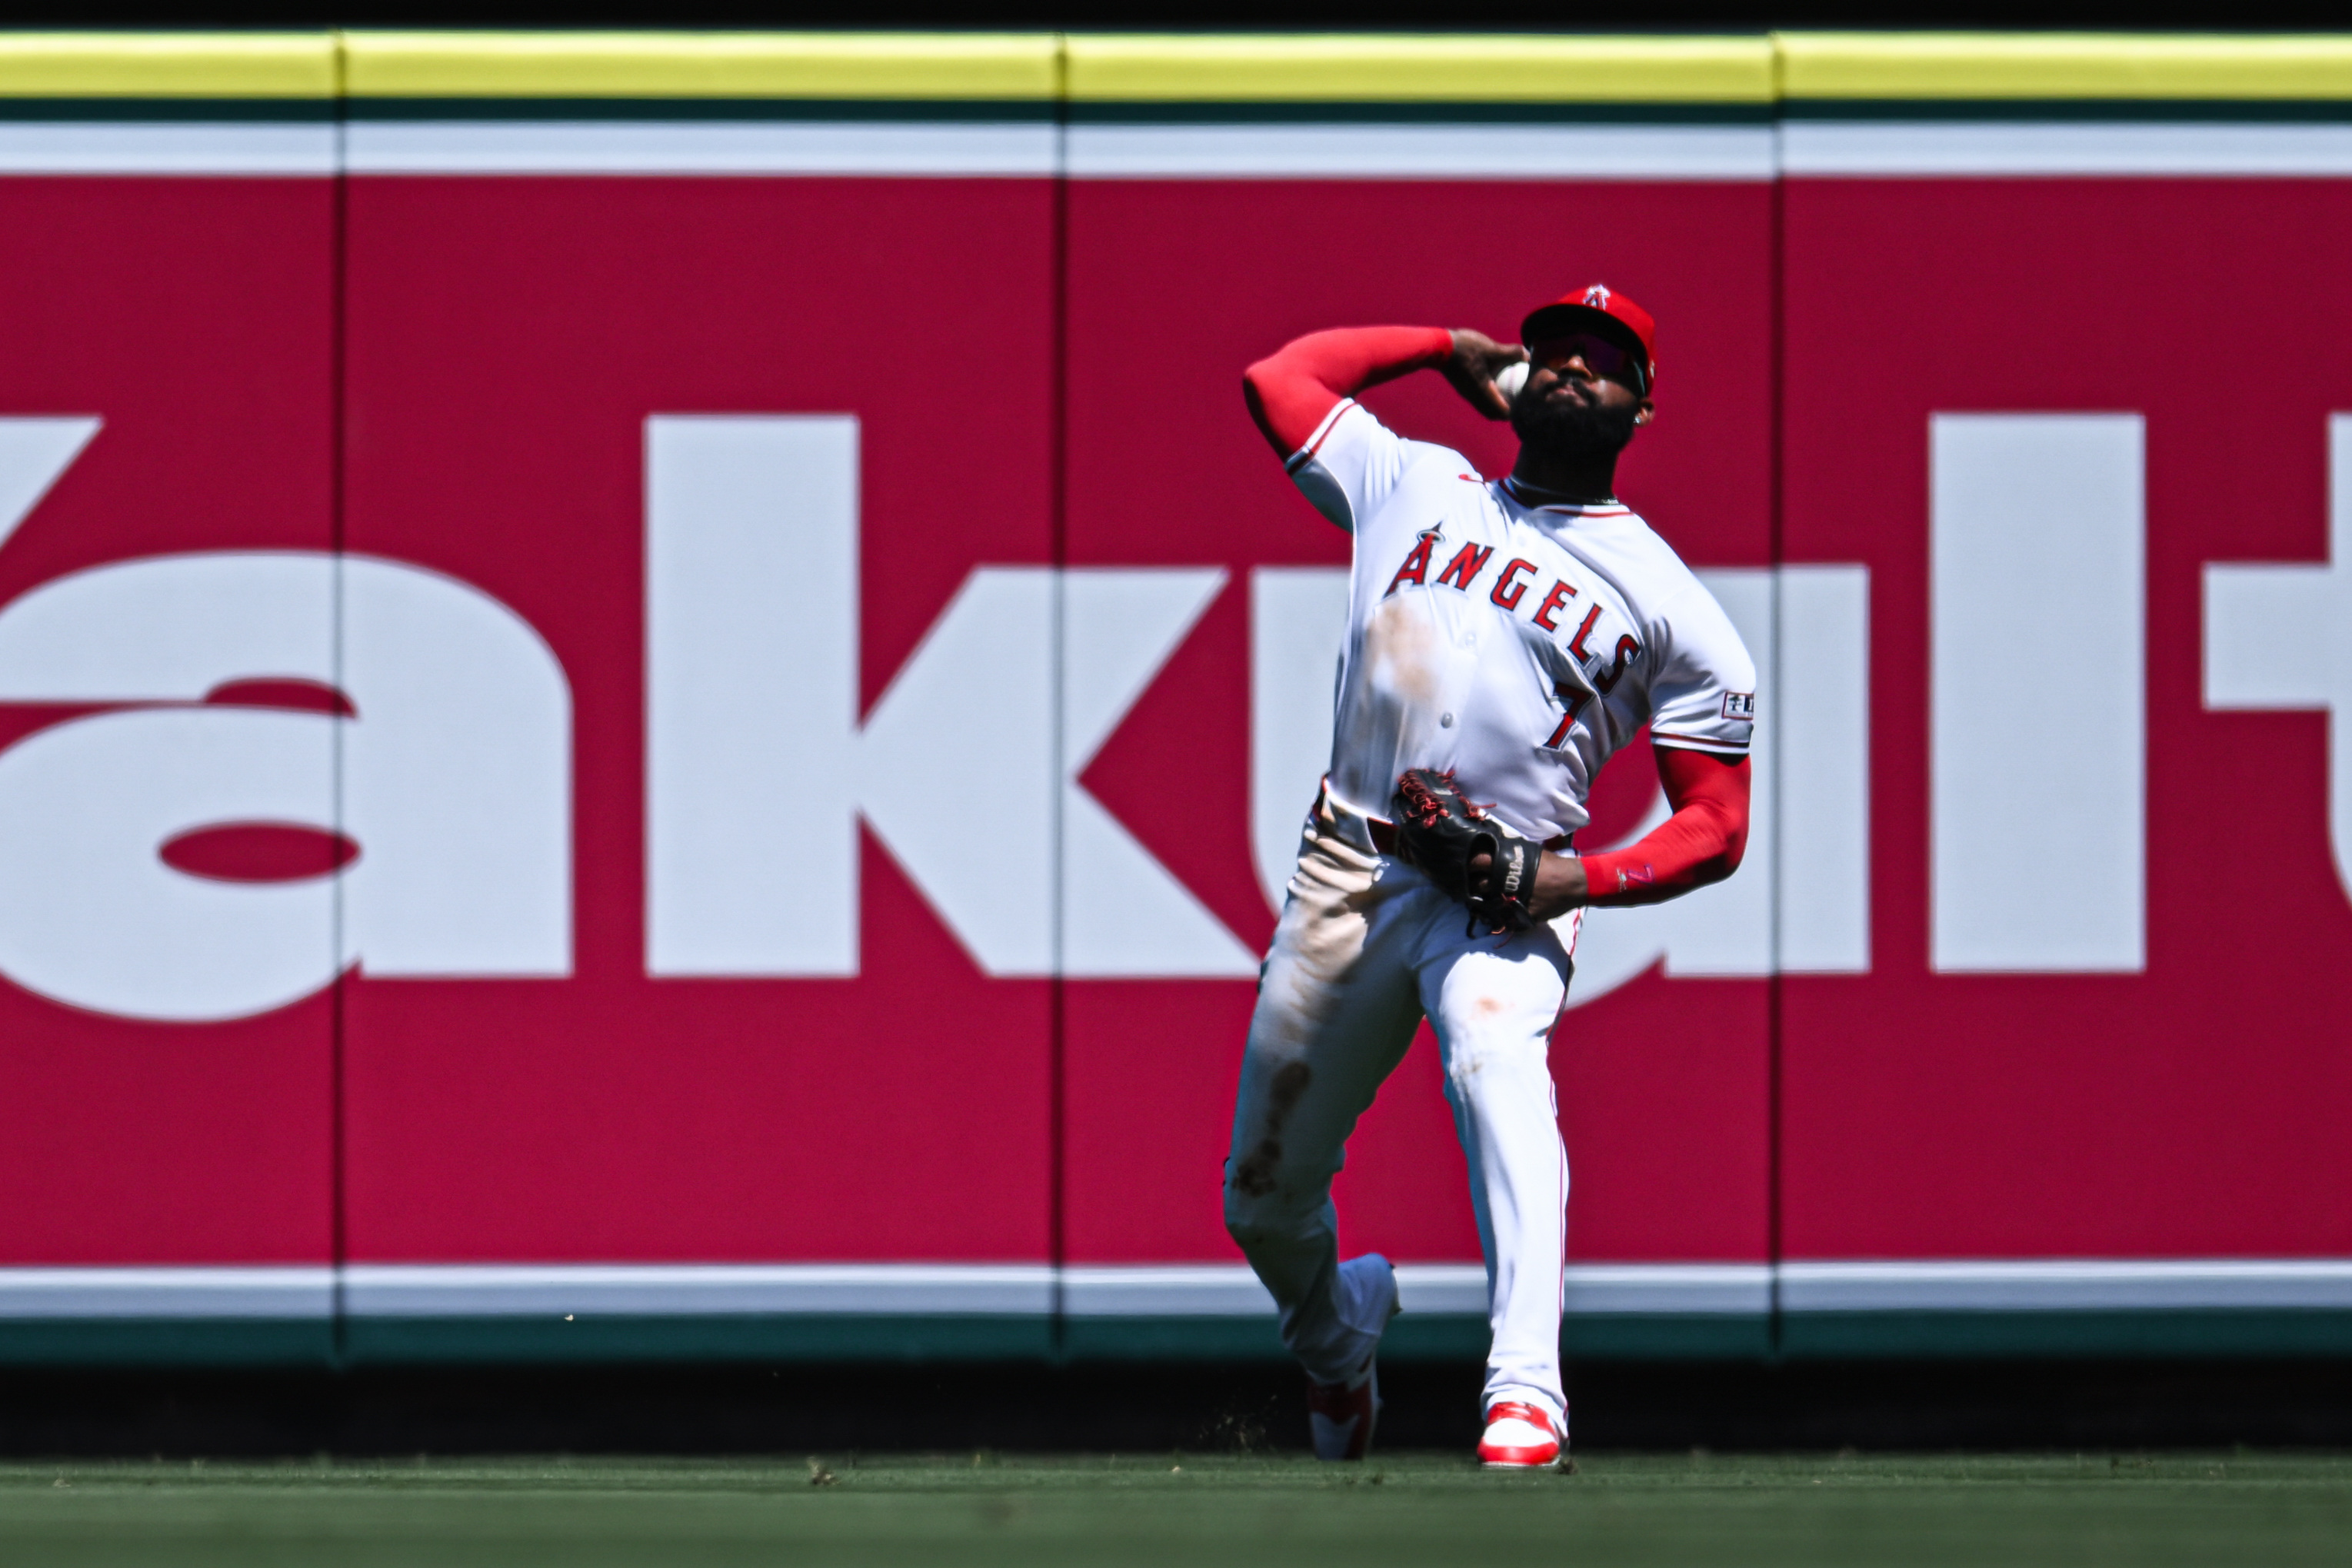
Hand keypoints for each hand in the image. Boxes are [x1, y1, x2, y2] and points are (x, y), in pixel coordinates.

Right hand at [1439, 329, 1527, 420]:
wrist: (1439, 347)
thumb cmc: (1466, 349)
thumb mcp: (1492, 349)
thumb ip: (1511, 353)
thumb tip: (1528, 355)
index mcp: (1483, 392)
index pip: (1502, 412)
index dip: (1515, 412)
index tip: (1525, 405)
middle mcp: (1474, 397)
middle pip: (1492, 413)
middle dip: (1506, 411)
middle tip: (1518, 401)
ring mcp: (1467, 393)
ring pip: (1484, 406)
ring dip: (1496, 403)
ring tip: (1509, 393)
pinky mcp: (1463, 387)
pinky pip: (1478, 397)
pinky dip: (1489, 395)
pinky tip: (1494, 380)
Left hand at [1467, 849, 1588, 920]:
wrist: (1573, 883)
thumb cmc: (1552, 865)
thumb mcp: (1528, 851)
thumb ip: (1508, 852)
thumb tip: (1492, 848)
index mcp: (1505, 864)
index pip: (1476, 863)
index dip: (1468, 865)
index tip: (1464, 868)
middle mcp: (1505, 883)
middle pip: (1477, 886)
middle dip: (1472, 887)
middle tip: (1471, 887)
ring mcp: (1511, 901)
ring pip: (1487, 905)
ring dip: (1482, 904)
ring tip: (1481, 901)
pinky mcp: (1520, 917)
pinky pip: (1503, 920)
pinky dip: (1499, 918)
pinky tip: (1497, 915)